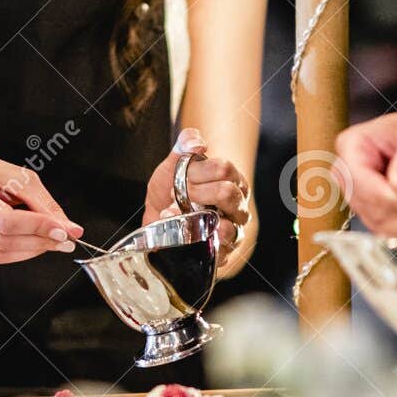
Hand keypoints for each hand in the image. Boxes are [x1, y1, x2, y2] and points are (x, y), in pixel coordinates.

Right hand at [0, 148, 82, 263]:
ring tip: (50, 240)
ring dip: (31, 250)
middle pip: (4, 240)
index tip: (65, 231)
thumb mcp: (15, 176)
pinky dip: (15, 253)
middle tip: (65, 238)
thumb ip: (43, 203)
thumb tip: (70, 229)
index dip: (38, 228)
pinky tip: (26, 241)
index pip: (6, 220)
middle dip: (40, 241)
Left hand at [144, 128, 251, 264]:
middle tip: (178, 195)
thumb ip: (183, 149)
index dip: (197, 171)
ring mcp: (234, 232)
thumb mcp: (171, 168)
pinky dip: (197, 239)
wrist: (159, 228)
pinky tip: (184, 232)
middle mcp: (238, 206)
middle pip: (228, 192)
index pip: (224, 168)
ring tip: (176, 215)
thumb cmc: (170, 195)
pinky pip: (217, 249)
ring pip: (226, 224)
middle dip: (195, 192)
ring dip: (194, 218)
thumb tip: (196, 142)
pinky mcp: (223, 254)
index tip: (182, 177)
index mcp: (232, 181)